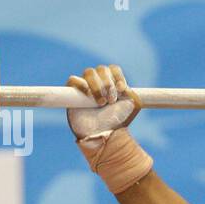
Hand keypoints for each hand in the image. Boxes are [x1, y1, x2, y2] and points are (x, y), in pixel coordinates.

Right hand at [65, 65, 152, 194]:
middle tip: (112, 100)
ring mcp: (84, 87)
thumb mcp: (131, 105)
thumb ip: (133, 93)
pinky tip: (89, 96)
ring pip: (89, 72)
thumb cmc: (117, 121)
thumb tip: (128, 87)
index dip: (118, 76)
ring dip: (98, 86)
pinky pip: (73, 79)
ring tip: (102, 102)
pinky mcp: (71, 93)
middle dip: (109, 83)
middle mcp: (98, 83)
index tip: (123, 89)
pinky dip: (82, 84)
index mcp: (112, 83)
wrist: (104, 134)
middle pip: (101, 69)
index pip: (113, 69)